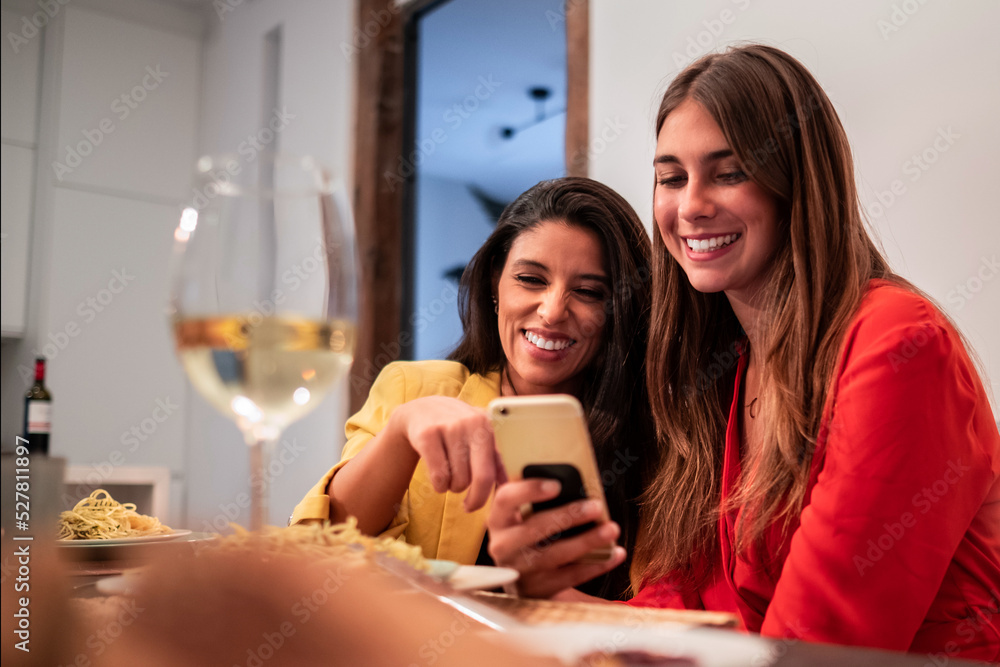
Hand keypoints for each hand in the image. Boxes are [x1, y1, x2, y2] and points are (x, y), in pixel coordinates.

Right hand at [387, 396, 505, 510]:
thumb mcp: (478, 437)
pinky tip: (438, 477)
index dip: (484, 495)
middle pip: (476, 479)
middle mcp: (470, 423)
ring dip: (452, 487)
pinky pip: (438, 476)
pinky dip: (438, 485)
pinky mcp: (427, 434)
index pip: (491, 472)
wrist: (422, 409)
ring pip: (455, 480)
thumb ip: (495, 460)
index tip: (477, 505)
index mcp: (487, 426)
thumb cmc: (456, 429)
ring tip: (450, 476)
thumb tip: (509, 488)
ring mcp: (448, 427)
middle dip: (472, 498)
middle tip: (465, 500)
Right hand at [487, 478, 625, 597]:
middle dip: (569, 516)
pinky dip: (596, 564)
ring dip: (587, 541)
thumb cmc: (526, 534)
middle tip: (596, 506)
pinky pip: (571, 576)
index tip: (556, 485)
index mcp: (499, 519)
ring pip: (556, 554)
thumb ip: (535, 499)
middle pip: (536, 527)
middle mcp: (503, 545)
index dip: (529, 490)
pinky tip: (614, 553)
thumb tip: (572, 480)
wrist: (519, 577)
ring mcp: (520, 570)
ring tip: (611, 529)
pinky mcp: (538, 589)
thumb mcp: (520, 515)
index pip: (506, 499)